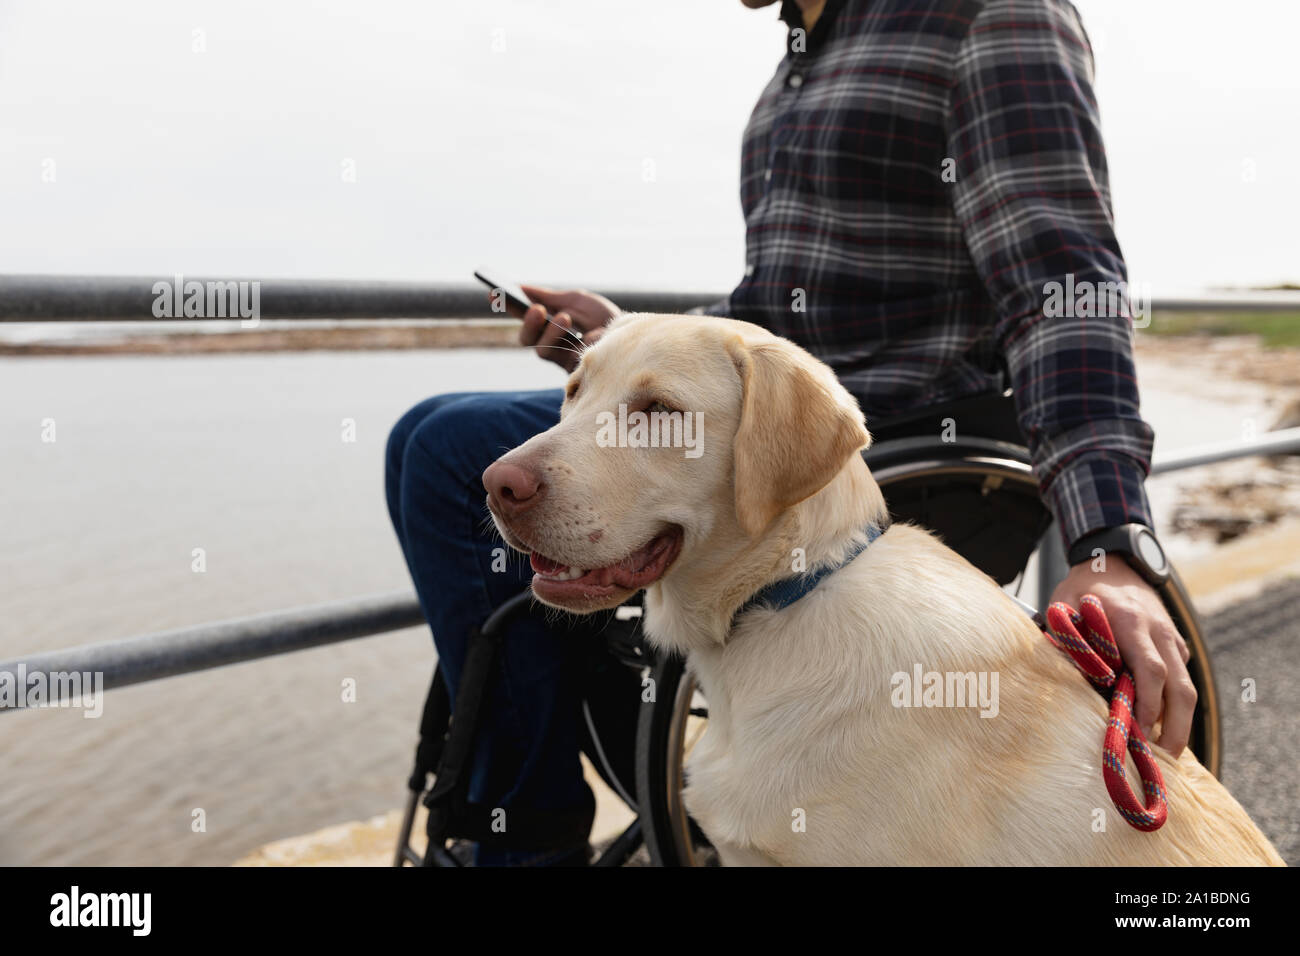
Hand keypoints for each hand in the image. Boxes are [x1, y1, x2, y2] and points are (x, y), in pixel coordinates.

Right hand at [514, 284, 620, 371]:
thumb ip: (549, 297)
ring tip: (565, 317)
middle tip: (535, 309)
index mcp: (550, 326)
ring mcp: (561, 359)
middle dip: (527, 323)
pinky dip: (564, 340)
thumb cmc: (603, 319)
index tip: (492, 294)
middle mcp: (552, 345)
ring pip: (540, 350)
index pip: (525, 318)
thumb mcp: (575, 301)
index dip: (508, 308)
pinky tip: (577, 330)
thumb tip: (520, 287)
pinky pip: (557, 358)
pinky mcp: (571, 371)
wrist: (630, 337)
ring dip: (550, 332)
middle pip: (527, 339)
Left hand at [1049, 556, 1196, 756]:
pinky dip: (1176, 704)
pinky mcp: (1175, 644)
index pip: (1151, 671)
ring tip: (1165, 753)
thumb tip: (1069, 679)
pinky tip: (1161, 727)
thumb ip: (1067, 640)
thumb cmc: (1082, 588)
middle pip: (1180, 688)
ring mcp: (1172, 638)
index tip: (1138, 732)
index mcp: (1132, 623)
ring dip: (1180, 722)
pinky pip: (1182, 678)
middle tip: (1163, 760)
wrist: (1114, 560)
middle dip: (1175, 727)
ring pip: (1187, 686)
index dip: (1149, 705)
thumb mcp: (1064, 606)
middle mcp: (1160, 632)